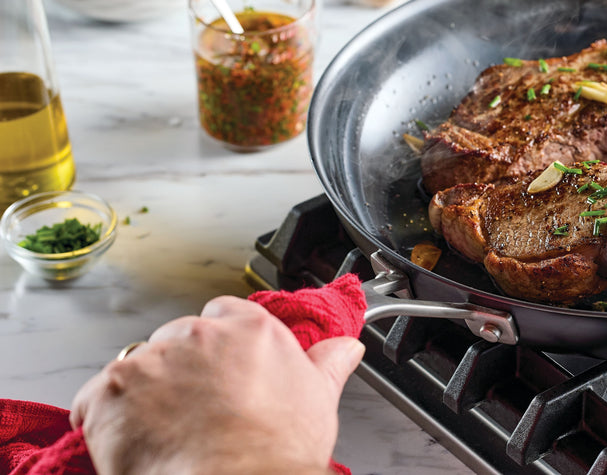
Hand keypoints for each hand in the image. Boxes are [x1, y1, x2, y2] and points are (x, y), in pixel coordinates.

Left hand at [70, 296, 363, 474]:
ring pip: (137, 370)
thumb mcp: (317, 401)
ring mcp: (152, 358)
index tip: (221, 376)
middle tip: (193, 415)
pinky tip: (132, 446)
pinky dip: (105, 422)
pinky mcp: (112, 389)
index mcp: (250, 328)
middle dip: (179, 373)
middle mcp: (199, 333)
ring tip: (163, 437)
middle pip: (177, 340)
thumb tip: (348, 347)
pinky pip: (96, 400)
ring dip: (143, 397)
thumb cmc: (276, 453)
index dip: (220, 350)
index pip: (223, 315)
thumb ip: (328, 363)